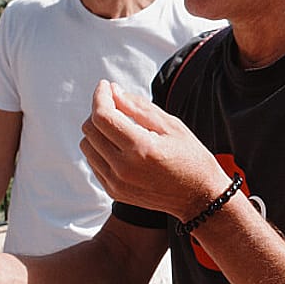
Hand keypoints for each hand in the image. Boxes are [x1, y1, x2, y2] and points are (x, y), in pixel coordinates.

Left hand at [81, 80, 230, 220]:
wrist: (197, 197)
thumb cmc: (191, 158)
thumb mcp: (172, 126)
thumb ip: (139, 107)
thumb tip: (113, 91)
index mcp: (141, 148)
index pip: (103, 116)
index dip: (100, 96)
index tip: (105, 86)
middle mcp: (123, 167)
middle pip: (90, 129)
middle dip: (100, 110)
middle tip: (117, 105)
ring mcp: (116, 182)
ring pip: (87, 145)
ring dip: (98, 130)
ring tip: (120, 126)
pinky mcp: (113, 190)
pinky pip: (93, 162)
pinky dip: (100, 148)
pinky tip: (119, 145)